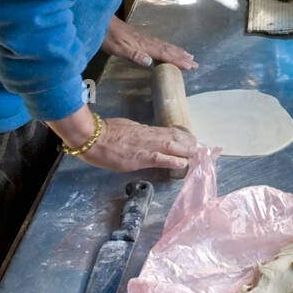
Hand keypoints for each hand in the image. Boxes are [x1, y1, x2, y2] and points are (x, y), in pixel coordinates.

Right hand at [81, 117, 195, 171]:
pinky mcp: (140, 157)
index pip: (166, 132)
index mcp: (142, 130)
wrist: (90, 136)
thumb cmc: (101, 133)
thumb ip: (135, 133)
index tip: (191, 139)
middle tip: (202, 147)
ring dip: (186, 150)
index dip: (180, 136)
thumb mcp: (123, 128)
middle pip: (173, 137)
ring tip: (199, 154)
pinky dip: (173, 160)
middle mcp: (147, 136)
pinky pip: (160, 158)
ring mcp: (145, 146)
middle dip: (188, 143)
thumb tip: (142, 136)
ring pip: (171, 146)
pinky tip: (183, 163)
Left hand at [101, 15, 197, 69]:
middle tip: (195, 63)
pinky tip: (168, 49)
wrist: (99, 21)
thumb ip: (133, 54)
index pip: (164, 54)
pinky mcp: (139, 37)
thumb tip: (150, 61)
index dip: (177, 61)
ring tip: (188, 56)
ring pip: (164, 45)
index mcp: (143, 45)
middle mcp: (146, 41)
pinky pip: (159, 43)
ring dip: (177, 51)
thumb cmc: (106, 37)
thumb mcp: (117, 48)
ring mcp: (143, 38)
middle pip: (168, 49)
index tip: (190, 66)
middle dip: (182, 57)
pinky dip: (167, 47)